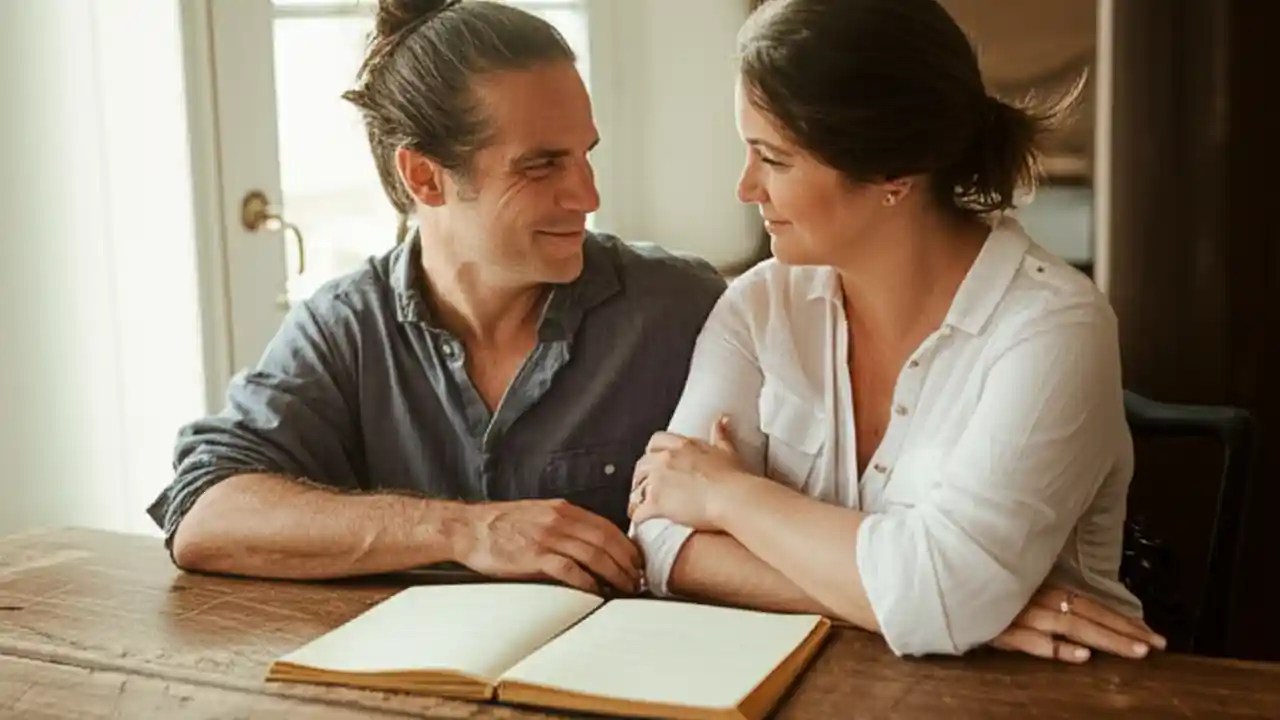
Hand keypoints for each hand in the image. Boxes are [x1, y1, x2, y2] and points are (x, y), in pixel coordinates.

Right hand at [457, 499, 642, 594]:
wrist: (469, 528)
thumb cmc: (501, 525)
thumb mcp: (539, 514)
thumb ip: (564, 524)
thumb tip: (591, 543)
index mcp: (563, 509)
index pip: (606, 526)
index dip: (626, 545)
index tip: (636, 561)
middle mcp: (559, 520)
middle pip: (606, 541)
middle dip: (627, 562)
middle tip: (637, 579)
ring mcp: (548, 537)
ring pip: (594, 555)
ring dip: (614, 574)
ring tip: (624, 588)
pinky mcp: (535, 556)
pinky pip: (570, 570)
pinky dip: (588, 582)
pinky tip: (597, 591)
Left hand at [628, 416, 747, 529]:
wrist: (732, 498)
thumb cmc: (733, 477)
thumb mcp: (728, 452)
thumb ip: (721, 435)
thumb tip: (721, 419)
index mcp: (682, 447)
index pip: (656, 442)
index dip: (653, 452)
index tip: (655, 461)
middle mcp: (665, 460)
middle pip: (642, 465)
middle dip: (641, 475)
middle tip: (646, 486)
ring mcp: (658, 481)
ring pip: (637, 487)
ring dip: (637, 496)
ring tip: (640, 506)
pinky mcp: (656, 503)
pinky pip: (638, 510)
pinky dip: (637, 516)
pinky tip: (640, 521)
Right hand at [991, 585, 1167, 662]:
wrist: (935, 585)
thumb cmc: (976, 586)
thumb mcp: (1012, 590)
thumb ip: (1040, 599)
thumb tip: (1076, 618)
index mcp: (1040, 587)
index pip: (1090, 604)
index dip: (1121, 619)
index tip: (1152, 634)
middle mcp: (1034, 598)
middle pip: (1087, 614)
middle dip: (1124, 631)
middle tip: (1157, 646)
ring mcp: (1017, 613)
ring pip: (1069, 627)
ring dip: (1104, 638)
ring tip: (1135, 651)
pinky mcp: (998, 629)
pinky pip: (1031, 641)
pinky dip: (1056, 649)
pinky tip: (1080, 657)